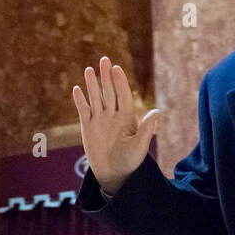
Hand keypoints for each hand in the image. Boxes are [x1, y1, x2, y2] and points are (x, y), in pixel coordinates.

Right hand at [71, 56, 159, 194]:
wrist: (115, 175)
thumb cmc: (130, 162)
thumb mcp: (140, 146)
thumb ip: (147, 129)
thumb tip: (157, 112)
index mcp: (127, 118)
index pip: (123, 95)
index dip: (120, 81)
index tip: (116, 68)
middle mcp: (113, 116)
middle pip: (109, 92)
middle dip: (106, 76)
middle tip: (104, 59)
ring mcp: (99, 121)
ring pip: (95, 98)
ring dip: (92, 84)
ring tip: (89, 69)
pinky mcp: (87, 128)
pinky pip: (83, 111)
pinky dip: (80, 101)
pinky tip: (77, 89)